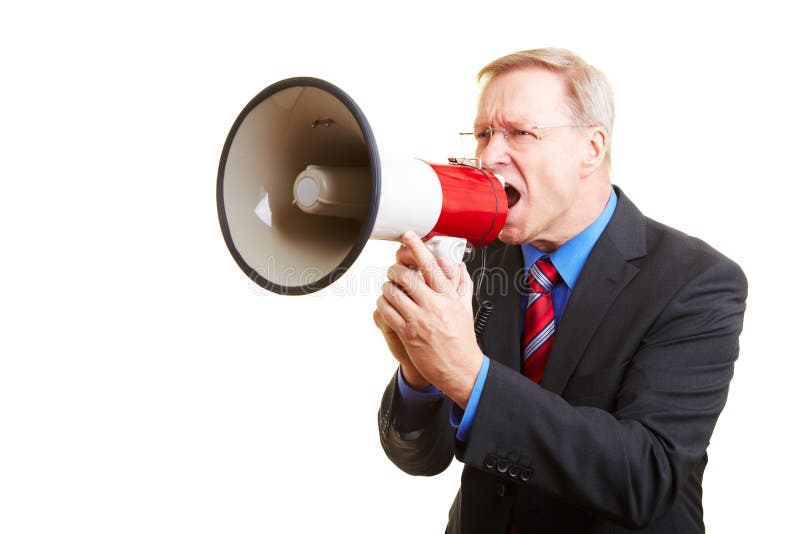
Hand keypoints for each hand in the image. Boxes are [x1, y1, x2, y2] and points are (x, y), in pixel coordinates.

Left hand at [375, 231, 483, 407]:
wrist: (460, 369)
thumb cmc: (463, 339)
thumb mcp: (466, 308)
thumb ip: (462, 285)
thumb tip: (460, 266)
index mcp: (449, 296)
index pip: (432, 266)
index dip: (418, 248)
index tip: (408, 236)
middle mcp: (434, 305)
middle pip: (407, 276)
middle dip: (396, 270)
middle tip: (394, 272)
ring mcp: (420, 319)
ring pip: (393, 292)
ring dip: (387, 288)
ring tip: (390, 289)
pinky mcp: (408, 333)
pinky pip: (387, 311)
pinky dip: (383, 304)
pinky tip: (386, 305)